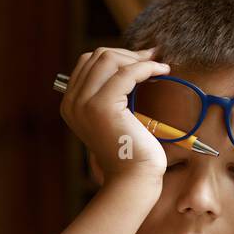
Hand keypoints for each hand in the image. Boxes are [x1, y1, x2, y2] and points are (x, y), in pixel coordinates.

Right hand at [59, 46, 171, 186]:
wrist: (133, 180)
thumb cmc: (132, 152)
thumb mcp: (117, 118)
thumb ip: (112, 94)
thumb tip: (131, 61)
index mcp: (72, 104)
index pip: (89, 63)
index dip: (117, 56)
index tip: (142, 59)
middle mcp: (72, 102)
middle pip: (97, 56)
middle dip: (127, 54)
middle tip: (153, 60)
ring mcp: (83, 103)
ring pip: (108, 59)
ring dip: (137, 59)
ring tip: (158, 66)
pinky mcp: (101, 107)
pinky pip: (125, 72)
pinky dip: (146, 67)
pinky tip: (162, 71)